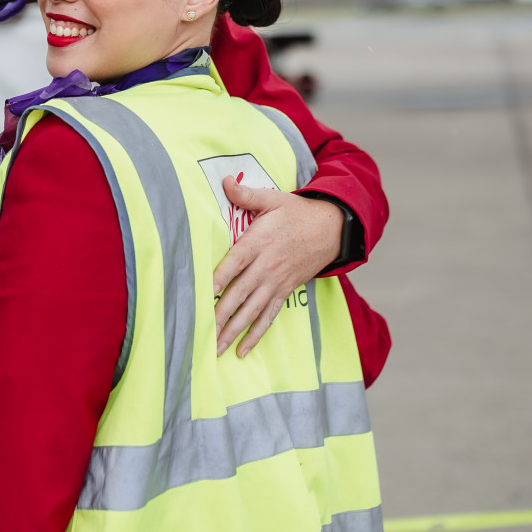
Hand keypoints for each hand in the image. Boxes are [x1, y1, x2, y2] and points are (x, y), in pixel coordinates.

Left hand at [212, 176, 343, 357]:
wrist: (330, 228)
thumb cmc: (296, 212)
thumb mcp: (272, 198)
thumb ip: (246, 194)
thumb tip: (225, 180)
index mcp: (258, 242)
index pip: (233, 264)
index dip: (217, 280)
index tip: (200, 296)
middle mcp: (266, 267)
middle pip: (239, 294)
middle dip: (219, 316)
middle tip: (201, 333)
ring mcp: (276, 283)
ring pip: (251, 311)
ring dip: (233, 331)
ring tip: (215, 349)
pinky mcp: (284, 292)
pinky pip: (268, 317)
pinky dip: (255, 334)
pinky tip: (241, 350)